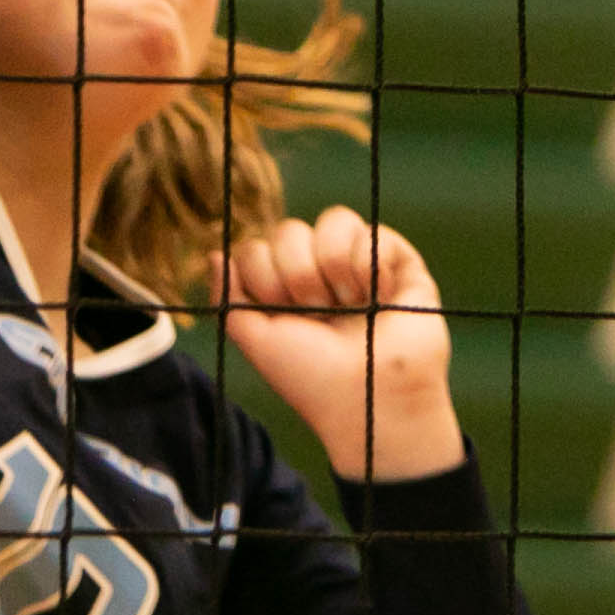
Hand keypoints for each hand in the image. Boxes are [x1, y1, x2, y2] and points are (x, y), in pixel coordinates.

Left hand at [221, 204, 465, 482]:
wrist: (370, 395)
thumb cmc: (311, 376)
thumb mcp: (256, 339)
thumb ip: (230, 295)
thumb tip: (214, 253)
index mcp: (284, 290)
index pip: (257, 247)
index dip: (265, 277)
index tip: (282, 314)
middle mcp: (320, 271)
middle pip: (290, 230)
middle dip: (299, 274)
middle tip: (319, 313)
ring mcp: (359, 262)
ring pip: (333, 219)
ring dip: (334, 266)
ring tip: (350, 305)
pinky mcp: (399, 261)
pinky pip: (374, 231)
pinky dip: (370, 266)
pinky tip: (378, 296)